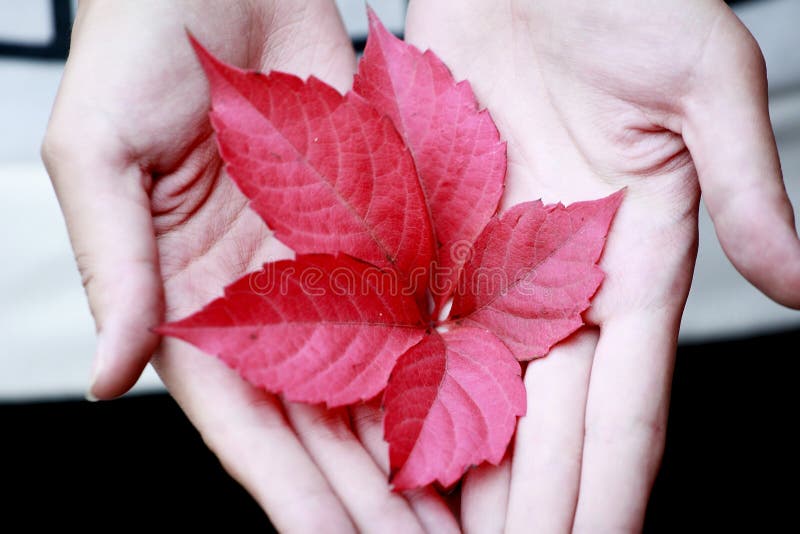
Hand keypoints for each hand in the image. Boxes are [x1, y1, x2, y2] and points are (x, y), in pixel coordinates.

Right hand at [42, 1, 457, 530]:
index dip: (290, 491)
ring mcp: (330, 266)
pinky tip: (484, 410)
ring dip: (417, 448)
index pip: (245, 421)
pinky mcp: (383, 223)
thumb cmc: (140, 41)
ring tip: (462, 515)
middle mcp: (267, 297)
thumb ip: (113, 267)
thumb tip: (102, 378)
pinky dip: (448, 362)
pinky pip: (419, 302)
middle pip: (323, 421)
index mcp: (191, 300)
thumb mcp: (97, 153)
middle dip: (369, 496)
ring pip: (379, 377)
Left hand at [405, 0, 799, 530]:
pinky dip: (400, 389)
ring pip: (477, 390)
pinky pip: (410, 324)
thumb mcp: (700, 80)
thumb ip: (744, 182)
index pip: (626, 398)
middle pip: (546, 418)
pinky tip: (388, 447)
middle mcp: (559, 275)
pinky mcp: (428, 229)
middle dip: (532, 505)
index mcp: (633, 257)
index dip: (612, 483)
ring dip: (466, 470)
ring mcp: (488, 259)